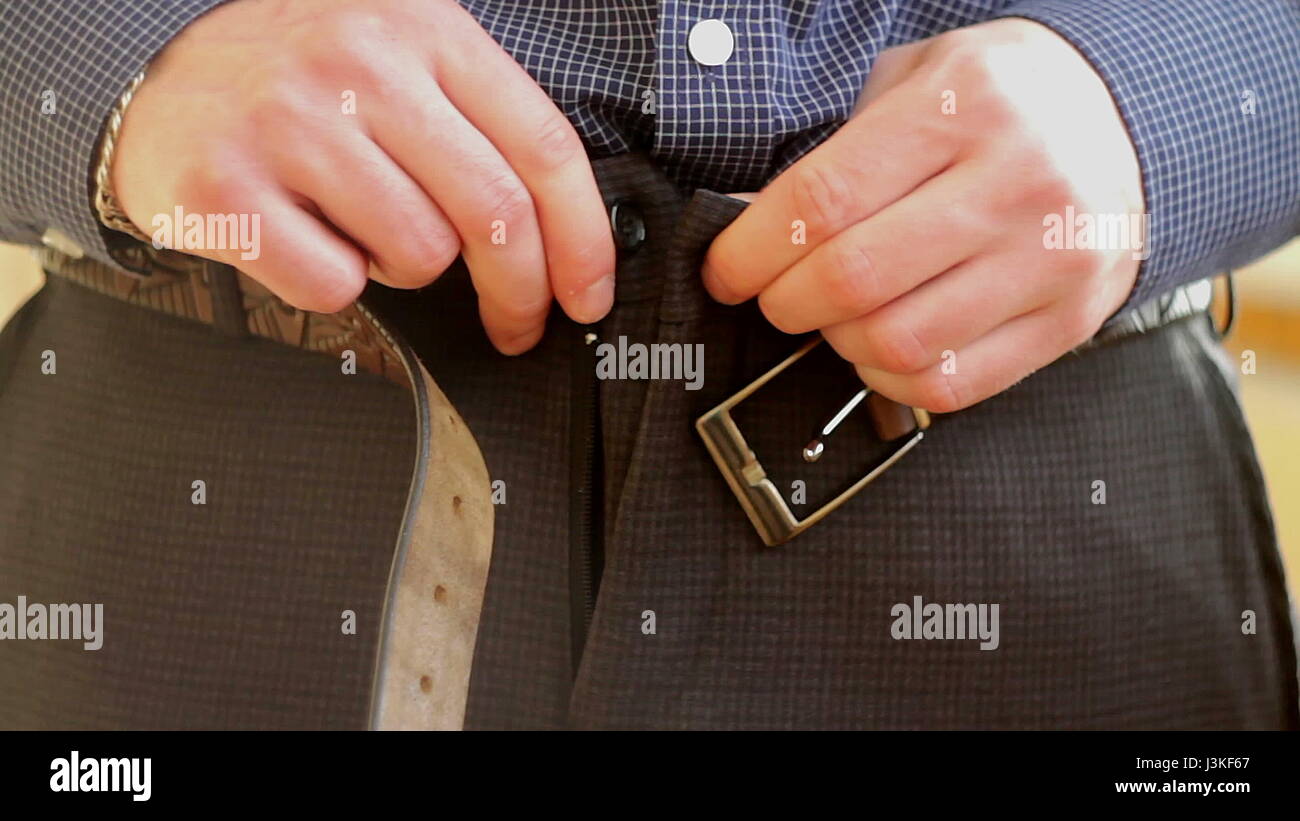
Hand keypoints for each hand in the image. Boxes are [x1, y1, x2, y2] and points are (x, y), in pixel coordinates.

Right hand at [111, 0, 613, 353]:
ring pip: (419, 256)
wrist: (160, 74)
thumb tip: (564, 235)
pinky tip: (313, 238)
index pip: (544, 147)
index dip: (584, 239)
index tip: (588, 294)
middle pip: (494, 214)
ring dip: (409, 270)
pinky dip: (337, 282)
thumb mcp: (402, 59)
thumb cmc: (300, 79)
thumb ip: (480, 123)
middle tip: (515, 321)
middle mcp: (360, 66)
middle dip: (520, 292)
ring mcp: (290, 126)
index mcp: (425, 29)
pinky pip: (336, 284)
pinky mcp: (228, 189)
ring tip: (368, 231)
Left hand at [702, 19, 1144, 411]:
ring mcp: (1050, 258)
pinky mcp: (1068, 320)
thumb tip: (754, 226)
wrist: (1126, 120)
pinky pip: (951, 384)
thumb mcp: (918, 78)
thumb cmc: (999, 101)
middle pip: (853, 279)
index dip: (751, 250)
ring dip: (838, 342)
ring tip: (836, 315)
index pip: (823, 200)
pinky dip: (892, 377)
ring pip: (899, 341)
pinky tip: (883, 345)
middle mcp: (1017, 182)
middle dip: (785, 301)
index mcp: (964, 107)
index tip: (726, 271)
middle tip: (774, 296)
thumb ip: (840, 148)